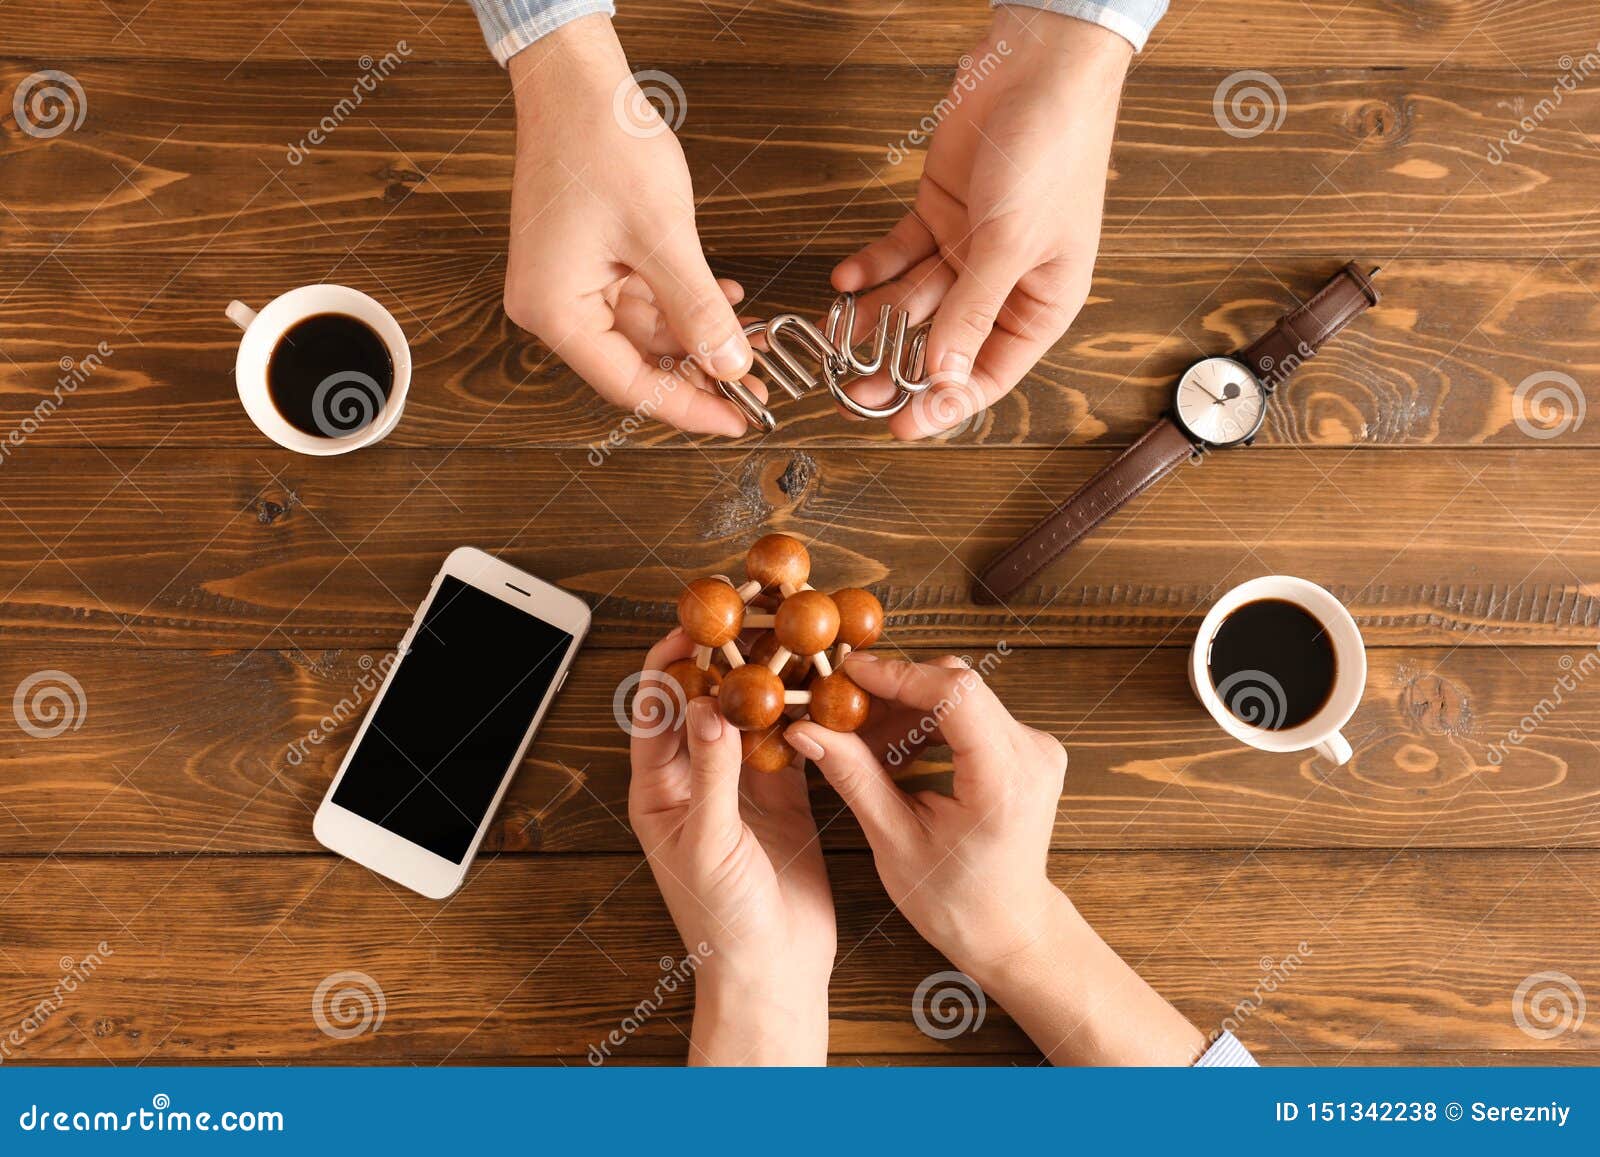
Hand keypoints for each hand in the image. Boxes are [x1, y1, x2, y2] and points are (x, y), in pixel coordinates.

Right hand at [503, 16, 757, 435]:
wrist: (574, 81)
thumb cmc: (600, 143)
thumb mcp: (662, 236)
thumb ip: (697, 310)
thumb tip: (732, 366)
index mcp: (554, 310)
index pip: (629, 385)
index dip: (690, 408)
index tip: (739, 420)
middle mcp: (554, 306)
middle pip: (636, 364)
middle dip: (700, 373)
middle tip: (757, 388)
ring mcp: (569, 285)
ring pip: (646, 334)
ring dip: (699, 337)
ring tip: (752, 341)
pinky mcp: (588, 264)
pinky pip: (643, 301)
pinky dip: (684, 304)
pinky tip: (725, 297)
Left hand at [628, 630, 834, 1064]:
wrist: (773, 970)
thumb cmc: (722, 921)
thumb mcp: (710, 843)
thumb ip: (711, 774)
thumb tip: (709, 707)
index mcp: (658, 787)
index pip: (657, 705)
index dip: (675, 657)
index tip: (699, 618)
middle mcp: (696, 776)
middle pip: (709, 697)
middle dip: (729, 654)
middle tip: (755, 609)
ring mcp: (741, 783)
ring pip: (753, 713)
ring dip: (771, 676)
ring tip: (794, 631)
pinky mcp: (784, 795)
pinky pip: (791, 741)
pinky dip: (804, 712)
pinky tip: (822, 681)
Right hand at [786, 654, 1066, 976]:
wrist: (1008, 927)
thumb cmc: (954, 900)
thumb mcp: (894, 841)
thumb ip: (854, 776)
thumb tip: (805, 729)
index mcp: (1004, 780)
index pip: (955, 694)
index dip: (898, 675)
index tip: (847, 674)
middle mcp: (1032, 753)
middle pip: (957, 686)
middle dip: (893, 691)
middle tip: (841, 710)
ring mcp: (1035, 746)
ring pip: (960, 694)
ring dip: (906, 706)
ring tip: (862, 739)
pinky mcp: (1026, 747)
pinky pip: (970, 712)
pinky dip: (926, 720)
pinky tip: (892, 748)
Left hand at [834, 10, 1131, 437]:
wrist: (1039, 66)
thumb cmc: (1053, 150)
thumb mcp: (1011, 243)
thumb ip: (972, 313)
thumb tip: (943, 378)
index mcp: (1044, 302)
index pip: (990, 374)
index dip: (946, 404)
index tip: (899, 426)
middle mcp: (1006, 283)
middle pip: (943, 344)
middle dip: (895, 367)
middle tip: (848, 392)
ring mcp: (970, 249)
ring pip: (913, 301)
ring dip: (873, 319)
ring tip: (831, 337)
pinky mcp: (940, 214)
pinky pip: (898, 254)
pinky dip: (871, 268)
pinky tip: (843, 282)